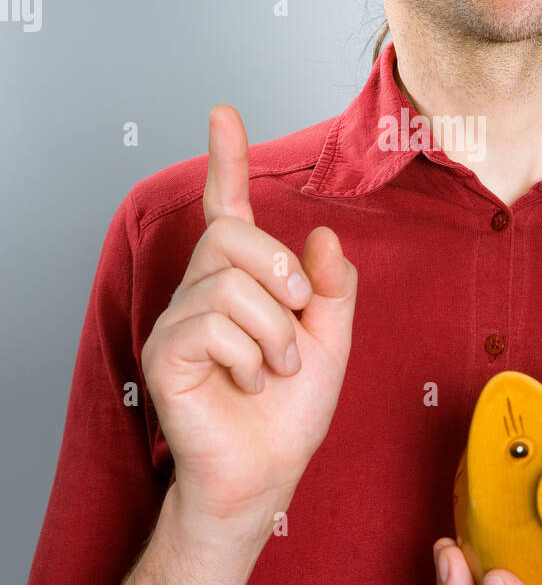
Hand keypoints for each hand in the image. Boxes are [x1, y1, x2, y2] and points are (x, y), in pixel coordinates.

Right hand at [141, 104, 357, 539]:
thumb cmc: (292, 409)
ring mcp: (179, 320)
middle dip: (279, 273)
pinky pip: (212, 323)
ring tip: (273, 369)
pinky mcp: (164, 353)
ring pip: (231, 285)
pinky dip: (248, 356)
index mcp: (241, 279)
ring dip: (274, 333)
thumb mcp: (332, 338)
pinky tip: (246, 381)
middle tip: (296, 319)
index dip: (225, 160)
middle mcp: (202, 289)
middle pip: (232, 237)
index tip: (224, 113)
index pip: (226, 207)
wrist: (268, 471)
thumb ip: (333, 285)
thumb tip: (323, 234)